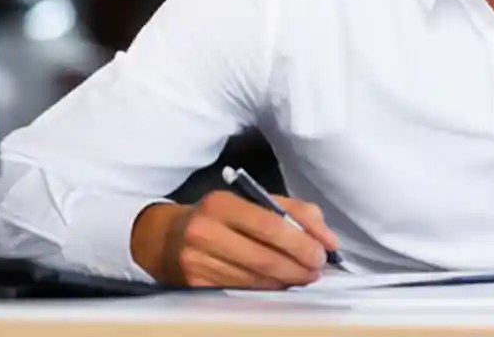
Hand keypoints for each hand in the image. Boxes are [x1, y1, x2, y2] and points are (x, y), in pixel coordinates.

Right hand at [131, 190, 338, 287]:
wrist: (166, 238)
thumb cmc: (221, 217)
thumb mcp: (253, 202)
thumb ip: (295, 213)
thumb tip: (328, 239)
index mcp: (221, 204)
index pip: (270, 225)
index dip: (302, 242)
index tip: (323, 252)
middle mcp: (205, 232)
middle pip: (264, 257)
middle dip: (299, 266)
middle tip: (317, 270)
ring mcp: (197, 262)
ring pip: (256, 280)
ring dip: (287, 281)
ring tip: (303, 276)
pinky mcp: (196, 286)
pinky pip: (242, 292)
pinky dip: (268, 290)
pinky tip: (280, 284)